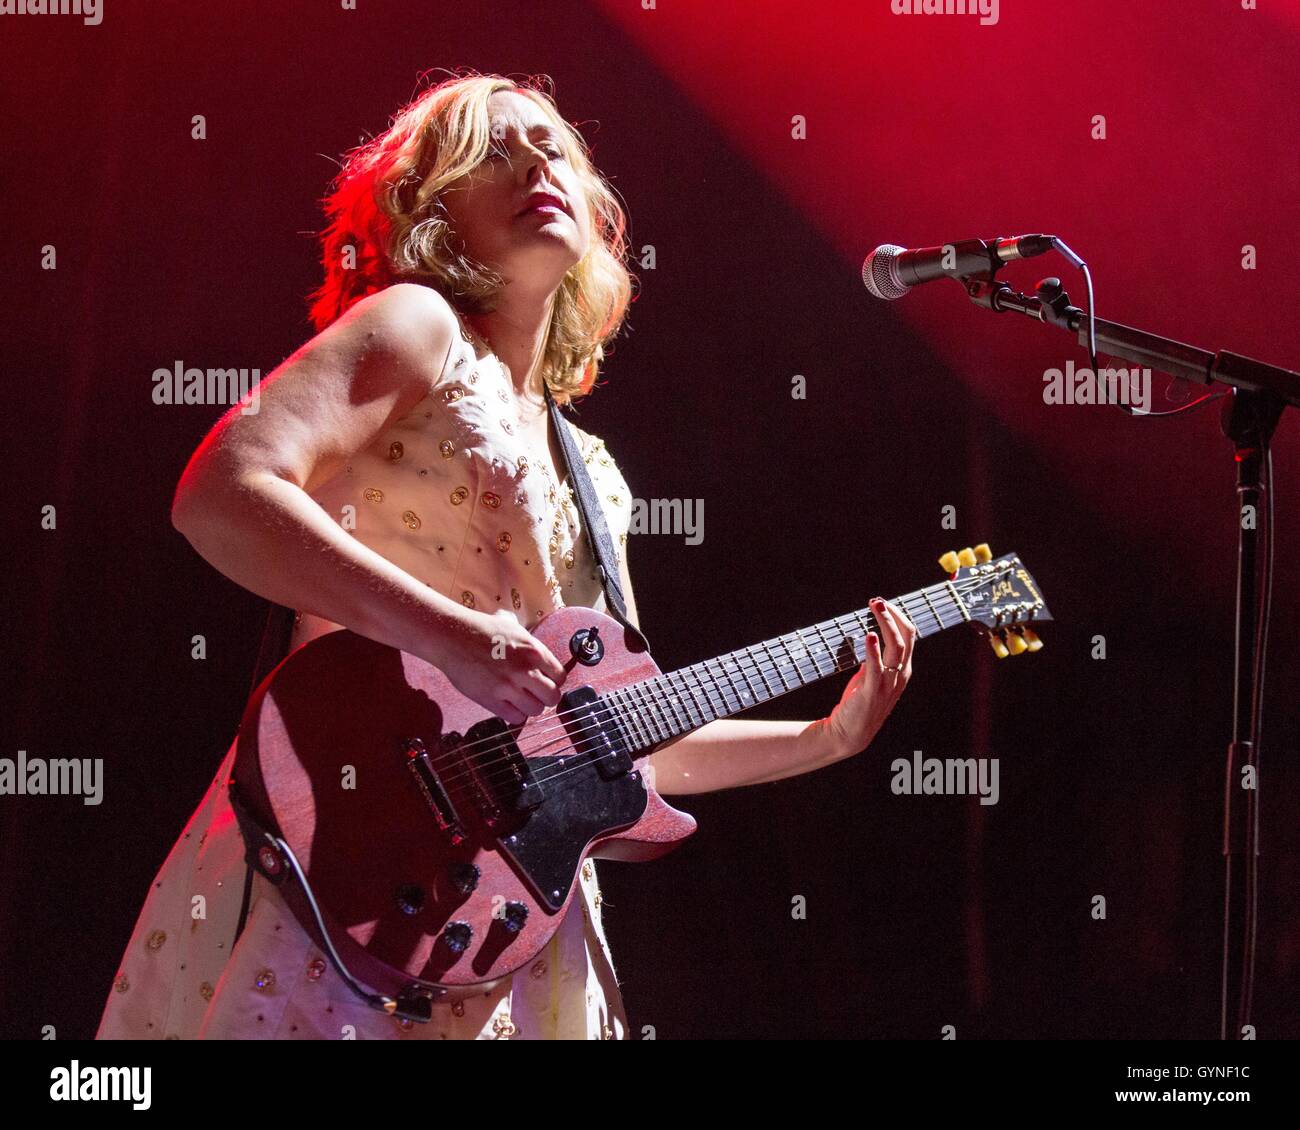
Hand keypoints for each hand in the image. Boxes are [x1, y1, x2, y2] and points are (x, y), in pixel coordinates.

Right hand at [427, 607, 567, 725]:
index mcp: (533, 650)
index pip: (560, 676)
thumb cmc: (480, 629)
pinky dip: (515, 714)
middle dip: (546, 697)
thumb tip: (539, 652)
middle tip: (536, 693)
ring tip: (520, 699)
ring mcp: (508, 686)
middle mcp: (524, 669)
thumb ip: (530, 642)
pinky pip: (515, 718)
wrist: (452, 636)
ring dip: (530, 707)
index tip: (546, 681)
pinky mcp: (491, 700)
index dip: (554, 680)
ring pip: (536, 710)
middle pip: (553, 697)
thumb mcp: (513, 627)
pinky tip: (508, 704)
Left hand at [822, 597, 916, 758]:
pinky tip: (869, 635)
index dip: (897, 617)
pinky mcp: (872, 690)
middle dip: (893, 616)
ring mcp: (889, 683)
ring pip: (896, 647)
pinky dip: (874, 649)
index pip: (909, 636)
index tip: (882, 603)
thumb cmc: (859, 704)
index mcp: (903, 670)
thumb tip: (872, 639)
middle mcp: (900, 675)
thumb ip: (876, 660)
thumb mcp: (872, 677)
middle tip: (877, 601)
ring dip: (886, 624)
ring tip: (875, 607)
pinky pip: (876, 666)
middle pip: (906, 638)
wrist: (849, 733)